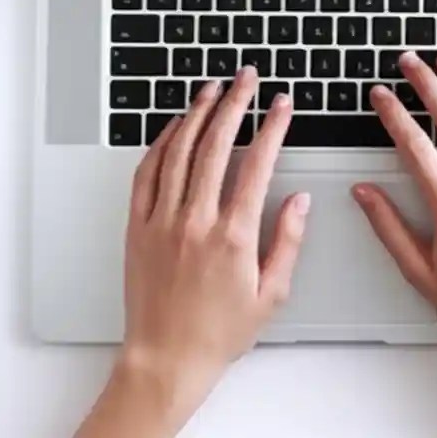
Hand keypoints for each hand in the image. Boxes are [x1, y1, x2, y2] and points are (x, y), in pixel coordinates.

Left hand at [77, 69, 308, 437]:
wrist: (166, 359)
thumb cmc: (218, 333)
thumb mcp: (271, 294)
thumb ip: (287, 241)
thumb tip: (299, 200)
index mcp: (233, 236)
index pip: (256, 163)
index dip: (272, 126)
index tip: (281, 105)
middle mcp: (195, 221)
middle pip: (215, 144)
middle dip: (234, 103)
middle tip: (246, 79)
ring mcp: (162, 221)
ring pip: (178, 151)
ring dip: (196, 114)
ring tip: (212, 90)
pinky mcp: (137, 227)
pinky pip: (146, 173)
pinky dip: (160, 144)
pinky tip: (173, 128)